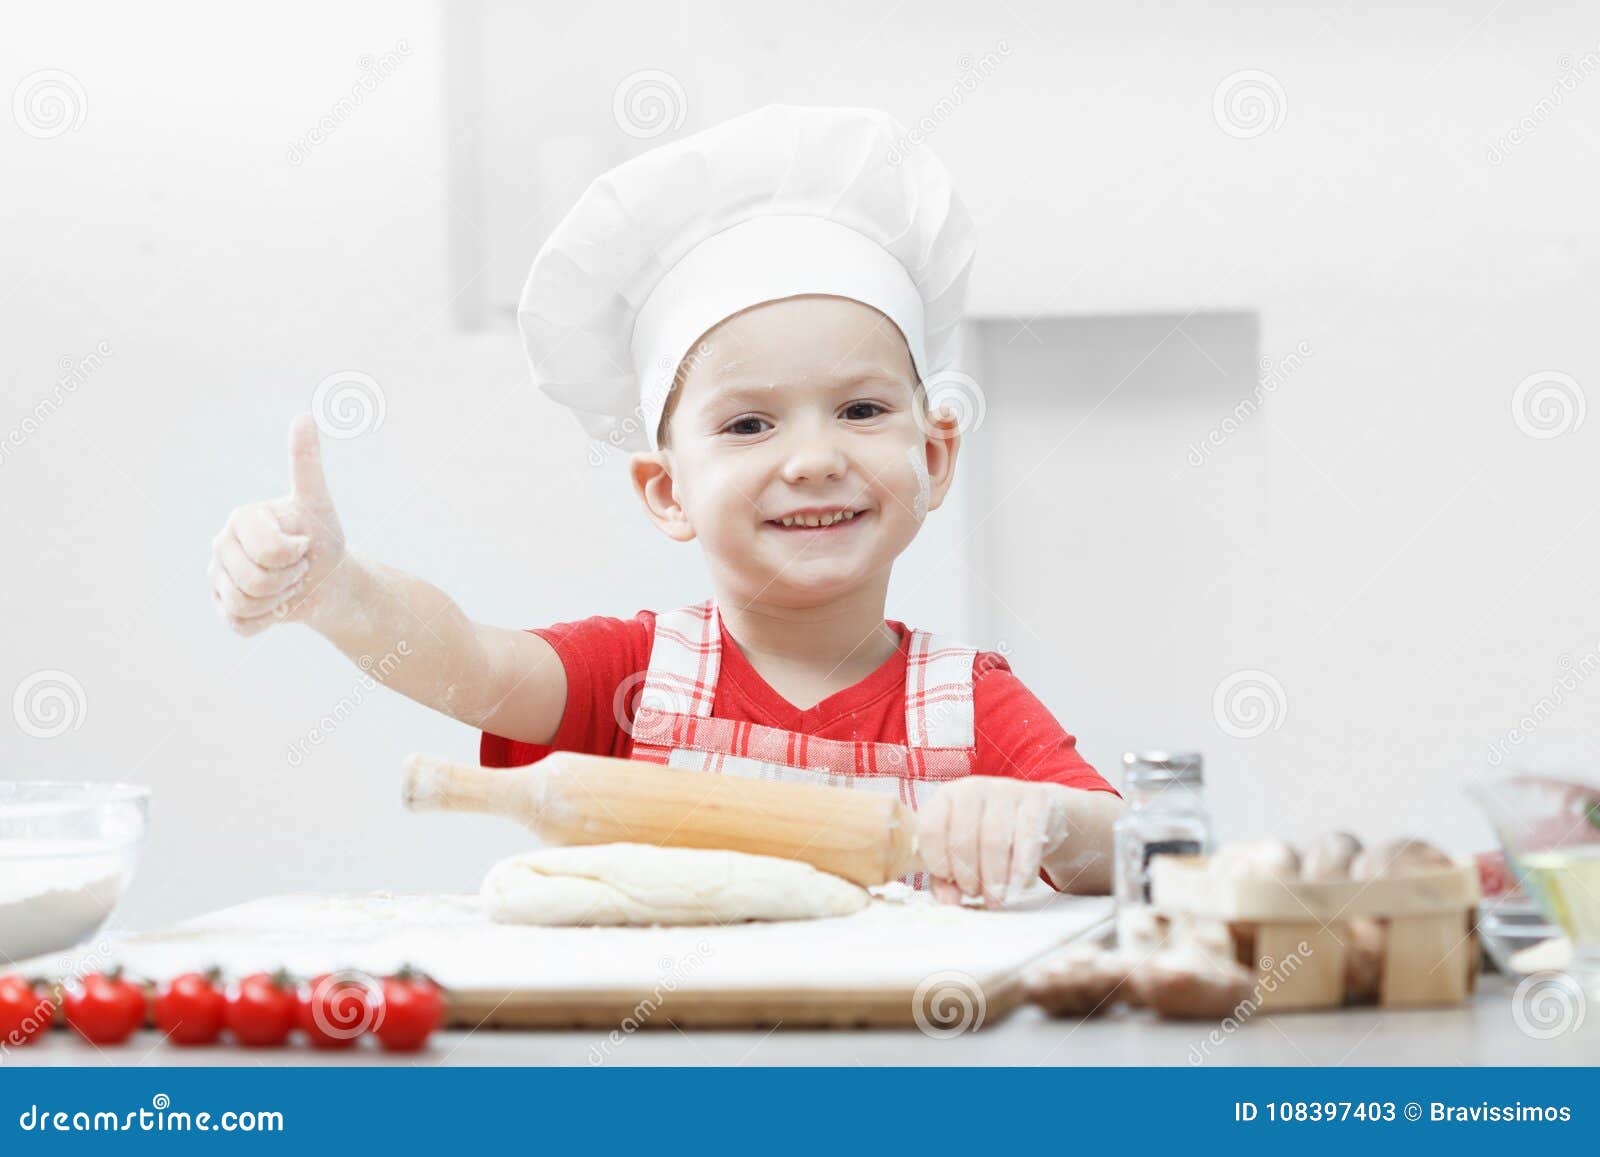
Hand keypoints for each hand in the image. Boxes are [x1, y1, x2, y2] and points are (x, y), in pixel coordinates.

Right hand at [209, 414, 347, 636]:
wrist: (327, 580)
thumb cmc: (321, 539)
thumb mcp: (318, 504)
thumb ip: (306, 464)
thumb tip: (304, 416)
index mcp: (241, 519)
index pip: (267, 550)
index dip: (294, 554)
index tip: (302, 545)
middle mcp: (222, 545)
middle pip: (254, 581)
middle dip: (287, 579)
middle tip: (296, 568)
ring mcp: (218, 577)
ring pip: (245, 604)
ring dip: (278, 600)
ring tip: (286, 584)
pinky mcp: (222, 607)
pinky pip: (240, 624)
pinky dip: (266, 621)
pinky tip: (273, 606)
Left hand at [916, 777, 1072, 906]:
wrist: (1039, 817)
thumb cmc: (989, 836)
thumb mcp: (961, 854)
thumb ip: (946, 879)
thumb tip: (949, 904)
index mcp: (945, 797)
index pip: (929, 829)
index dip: (936, 861)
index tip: (948, 881)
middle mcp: (972, 788)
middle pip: (963, 838)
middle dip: (968, 875)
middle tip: (976, 895)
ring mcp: (1005, 789)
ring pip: (994, 840)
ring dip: (994, 877)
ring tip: (996, 898)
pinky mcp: (1036, 798)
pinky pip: (1027, 837)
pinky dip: (1022, 868)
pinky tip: (1020, 885)